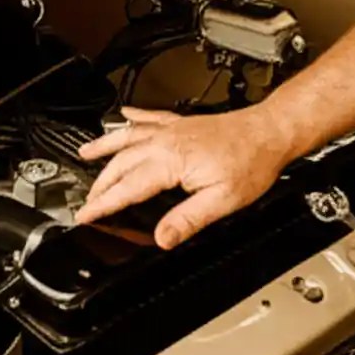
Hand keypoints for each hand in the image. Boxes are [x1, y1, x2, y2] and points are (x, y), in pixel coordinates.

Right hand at [75, 105, 301, 248]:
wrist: (269, 132)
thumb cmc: (251, 162)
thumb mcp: (221, 201)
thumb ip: (188, 221)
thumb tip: (162, 239)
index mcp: (170, 160)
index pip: (127, 187)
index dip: (104, 203)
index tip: (86, 214)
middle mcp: (166, 141)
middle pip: (121, 162)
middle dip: (100, 182)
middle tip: (87, 199)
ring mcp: (173, 129)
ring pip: (128, 136)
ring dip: (105, 145)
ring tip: (85, 152)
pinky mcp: (182, 123)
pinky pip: (149, 118)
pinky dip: (133, 118)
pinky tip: (125, 116)